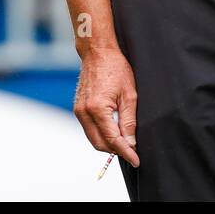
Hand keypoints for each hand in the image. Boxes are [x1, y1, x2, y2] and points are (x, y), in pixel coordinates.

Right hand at [74, 47, 139, 166]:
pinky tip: (114, 129)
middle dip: (116, 150)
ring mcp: (79, 111)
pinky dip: (101, 134)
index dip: (126, 152)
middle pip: (100, 144)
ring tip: (125, 140)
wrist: (97, 52)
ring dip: (108, 143)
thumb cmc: (116, 68)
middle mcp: (84, 112)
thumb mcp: (129, 95)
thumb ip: (129, 121)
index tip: (136, 161)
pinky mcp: (78, 109)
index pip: (113, 140)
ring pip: (93, 139)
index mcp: (97, 109)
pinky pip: (89, 129)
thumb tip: (131, 143)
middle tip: (132, 151)